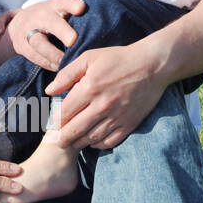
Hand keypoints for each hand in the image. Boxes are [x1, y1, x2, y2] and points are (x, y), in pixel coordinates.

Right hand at [7, 0, 86, 69]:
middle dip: (62, 31)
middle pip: (52, 23)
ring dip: (54, 54)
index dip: (72, 5)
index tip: (81, 8)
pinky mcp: (22, 45)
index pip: (65, 2)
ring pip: (40, 43)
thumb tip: (108, 26)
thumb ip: (78, 18)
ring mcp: (30, 30)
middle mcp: (42, 16)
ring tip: (64, 62)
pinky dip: (46, 63)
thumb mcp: (61, 12)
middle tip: (73, 41)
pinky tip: (57, 68)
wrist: (19, 24)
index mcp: (56, 6)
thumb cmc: (51, 19)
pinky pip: (34, 56)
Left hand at [45, 40, 170, 149]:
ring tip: (72, 143)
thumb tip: (49, 91)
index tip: (51, 126)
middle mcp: (102, 106)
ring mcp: (116, 117)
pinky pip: (110, 141)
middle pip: (75, 130)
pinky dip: (98, 144)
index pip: (65, 112)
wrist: (153, 65)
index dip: (55, 122)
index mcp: (90, 88)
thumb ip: (67, 74)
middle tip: (57, 142)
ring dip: (79, 143)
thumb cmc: (119, 59)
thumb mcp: (89, 58)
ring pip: (91, 138)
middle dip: (63, 139)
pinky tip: (92, 142)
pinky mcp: (129, 124)